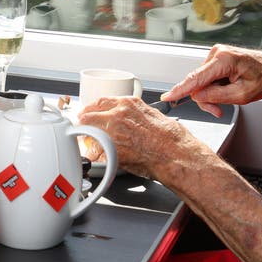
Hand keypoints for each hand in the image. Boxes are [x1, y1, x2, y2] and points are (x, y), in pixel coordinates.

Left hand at [77, 96, 201, 180]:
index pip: (100, 102)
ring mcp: (112, 132)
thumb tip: (129, 120)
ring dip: (87, 140)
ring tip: (91, 147)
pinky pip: (95, 153)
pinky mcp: (111, 150)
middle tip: (84, 132)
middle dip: (85, 125)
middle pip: (88, 116)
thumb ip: (135, 115)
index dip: (91, 110)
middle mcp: (118, 114)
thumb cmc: (172, 138)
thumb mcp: (152, 115)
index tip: (89, 114)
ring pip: (87, 133)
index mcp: (128, 104)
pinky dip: (94, 157)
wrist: (176, 153)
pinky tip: (98, 159)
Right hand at [160, 44, 261, 117]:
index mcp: (225, 59)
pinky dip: (213, 88)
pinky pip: (207, 78)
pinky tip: (225, 91)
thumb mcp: (243, 95)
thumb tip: (197, 96)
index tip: (168, 96)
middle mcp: (218, 53)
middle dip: (206, 99)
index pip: (197, 77)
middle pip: (198, 82)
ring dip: (211, 95)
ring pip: (201, 82)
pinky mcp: (217, 59)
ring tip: (226, 100)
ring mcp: (216, 55)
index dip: (181, 89)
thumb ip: (218, 96)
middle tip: (218, 110)